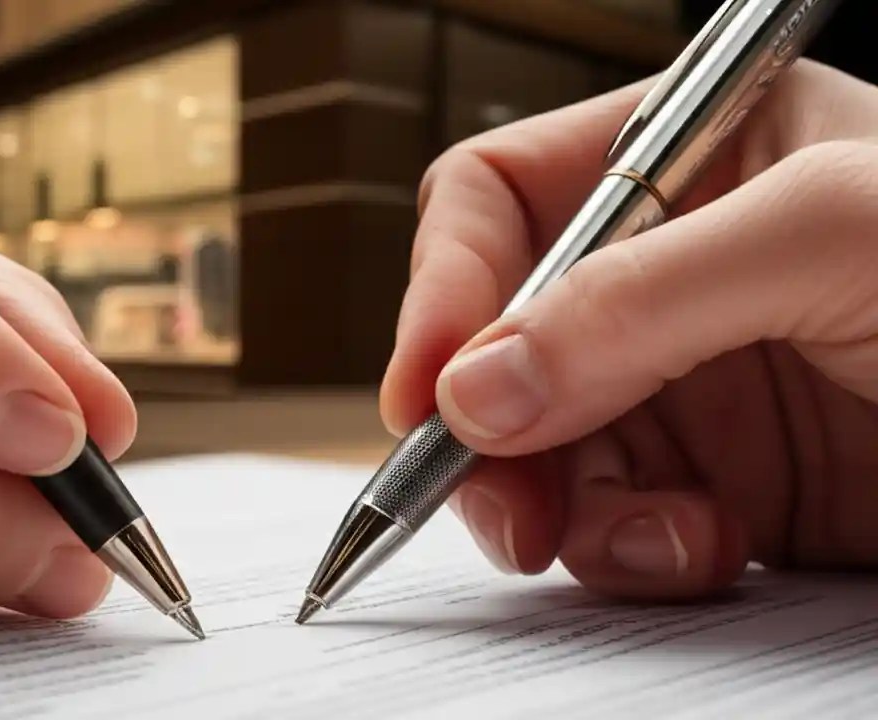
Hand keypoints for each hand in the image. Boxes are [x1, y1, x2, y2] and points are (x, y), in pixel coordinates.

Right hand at [382, 60, 877, 599]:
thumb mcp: (832, 236)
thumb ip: (638, 296)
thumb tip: (479, 385)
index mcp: (687, 163)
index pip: (500, 204)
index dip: (445, 289)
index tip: (429, 388)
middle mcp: (668, 275)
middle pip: (497, 342)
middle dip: (484, 425)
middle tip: (493, 492)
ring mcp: (686, 386)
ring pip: (539, 448)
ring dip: (563, 505)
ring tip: (653, 531)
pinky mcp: (720, 484)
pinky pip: (612, 521)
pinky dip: (632, 550)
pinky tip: (703, 545)